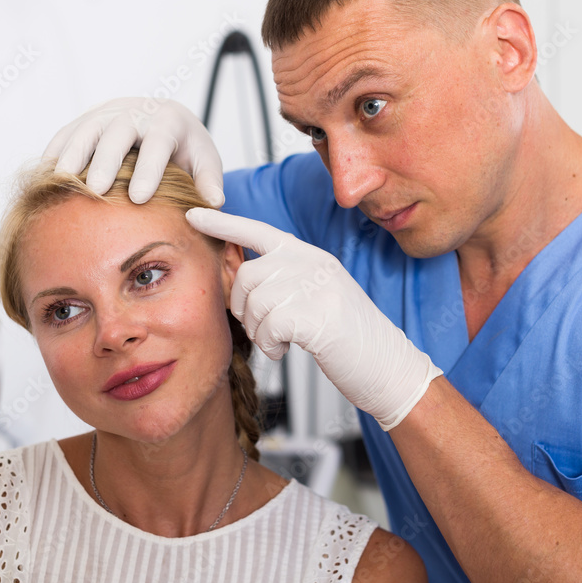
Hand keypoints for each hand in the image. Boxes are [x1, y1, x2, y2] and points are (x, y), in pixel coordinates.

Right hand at [44, 97, 224, 206]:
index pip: (157, 143)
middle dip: (105, 160)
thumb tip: (214, 204)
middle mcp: (136, 111)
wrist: (166, 120)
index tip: (139, 198)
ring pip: (87, 128)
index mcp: (168, 120)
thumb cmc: (187, 148)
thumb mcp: (205, 161)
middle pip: (117, 131)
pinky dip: (55, 152)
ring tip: (61, 182)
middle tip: (95, 190)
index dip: (148, 170)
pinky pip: (67, 132)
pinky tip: (45, 175)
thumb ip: (209, 181)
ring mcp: (108, 111)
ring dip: (73, 154)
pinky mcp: (88, 118)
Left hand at [187, 208, 442, 430]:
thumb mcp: (317, 296)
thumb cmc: (349, 339)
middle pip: (247, 276)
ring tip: (279, 342)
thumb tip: (240, 280)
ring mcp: (317, 286)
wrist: (388, 367)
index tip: (193, 215)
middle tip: (262, 330)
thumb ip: (285, 281)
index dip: (223, 224)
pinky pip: (268, 326)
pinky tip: (285, 350)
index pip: (259, 231)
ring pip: (255, 303)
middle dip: (242, 309)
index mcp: (311, 256)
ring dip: (258, 332)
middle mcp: (313, 263)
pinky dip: (269, 345)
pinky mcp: (317, 314)